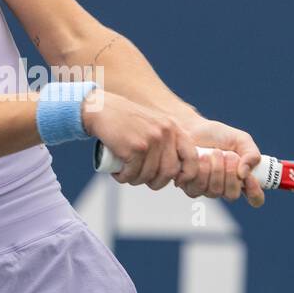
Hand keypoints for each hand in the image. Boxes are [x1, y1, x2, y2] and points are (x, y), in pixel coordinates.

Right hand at [81, 88, 199, 190]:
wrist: (101, 109)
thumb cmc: (126, 120)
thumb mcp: (154, 124)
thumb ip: (167, 141)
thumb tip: (176, 172)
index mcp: (173, 128)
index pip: (192, 156)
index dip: (187, 174)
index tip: (175, 181)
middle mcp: (165, 133)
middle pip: (169, 172)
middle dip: (156, 183)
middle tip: (142, 179)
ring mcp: (151, 140)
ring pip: (149, 175)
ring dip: (135, 181)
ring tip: (126, 174)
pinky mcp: (135, 147)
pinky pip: (133, 174)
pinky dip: (123, 178)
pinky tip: (118, 173)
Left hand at [174, 115, 265, 207]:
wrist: (192, 128)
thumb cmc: (217, 135)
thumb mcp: (241, 140)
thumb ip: (251, 154)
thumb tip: (244, 174)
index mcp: (242, 179)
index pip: (255, 198)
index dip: (255, 193)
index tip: (250, 179)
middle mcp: (226, 188)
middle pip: (233, 195)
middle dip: (231, 173)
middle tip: (229, 155)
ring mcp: (208, 190)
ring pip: (215, 191)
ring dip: (216, 169)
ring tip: (214, 152)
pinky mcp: (191, 187)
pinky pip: (198, 188)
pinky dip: (202, 170)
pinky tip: (201, 157)